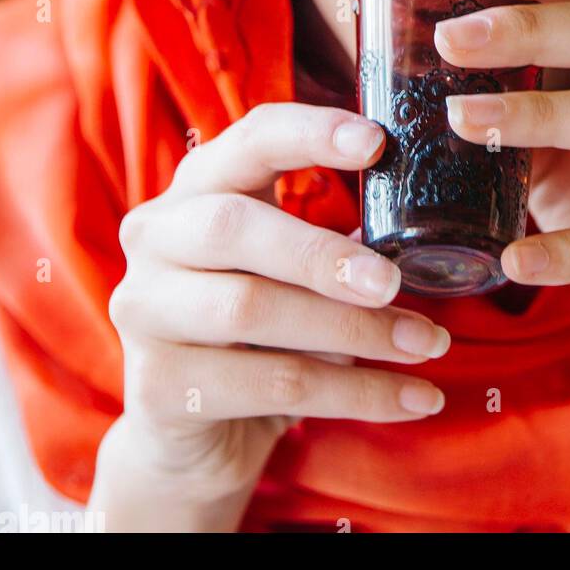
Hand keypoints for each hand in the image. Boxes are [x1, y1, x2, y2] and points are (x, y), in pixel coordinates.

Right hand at [100, 101, 450, 520]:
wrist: (191, 437)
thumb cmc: (259, 332)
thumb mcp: (291, 272)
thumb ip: (336, 242)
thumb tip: (424, 233)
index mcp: (198, 187)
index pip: (249, 139)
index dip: (311, 133)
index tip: (378, 142)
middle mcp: (156, 237)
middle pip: (232, 226)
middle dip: (322, 253)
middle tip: (393, 281)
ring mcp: (144, 311)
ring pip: (251, 309)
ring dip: (353, 331)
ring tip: (426, 343)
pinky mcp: (156, 386)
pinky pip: (270, 385)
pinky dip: (355, 393)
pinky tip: (412, 398)